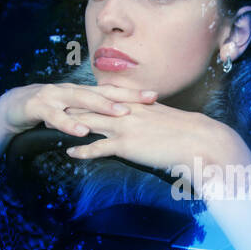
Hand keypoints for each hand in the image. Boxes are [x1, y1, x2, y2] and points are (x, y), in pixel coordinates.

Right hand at [0, 82, 158, 138]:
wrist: (11, 107)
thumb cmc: (46, 111)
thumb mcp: (72, 112)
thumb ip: (91, 116)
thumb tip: (117, 123)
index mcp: (81, 92)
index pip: (111, 91)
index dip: (132, 93)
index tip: (155, 96)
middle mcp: (71, 91)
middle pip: (102, 91)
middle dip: (126, 95)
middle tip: (147, 100)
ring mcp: (54, 96)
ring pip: (81, 100)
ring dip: (101, 106)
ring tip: (120, 113)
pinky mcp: (38, 107)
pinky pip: (55, 116)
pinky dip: (69, 123)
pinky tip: (81, 131)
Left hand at [63, 102, 250, 190]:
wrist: (199, 140)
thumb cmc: (188, 133)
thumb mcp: (166, 119)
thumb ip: (152, 118)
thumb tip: (148, 125)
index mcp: (136, 103)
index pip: (106, 97)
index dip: (88, 98)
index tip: (74, 99)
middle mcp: (127, 111)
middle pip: (91, 106)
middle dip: (70, 107)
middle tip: (52, 109)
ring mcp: (124, 126)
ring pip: (88, 122)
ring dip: (68, 125)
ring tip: (51, 127)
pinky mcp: (126, 144)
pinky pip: (97, 147)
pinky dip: (82, 149)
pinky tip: (70, 152)